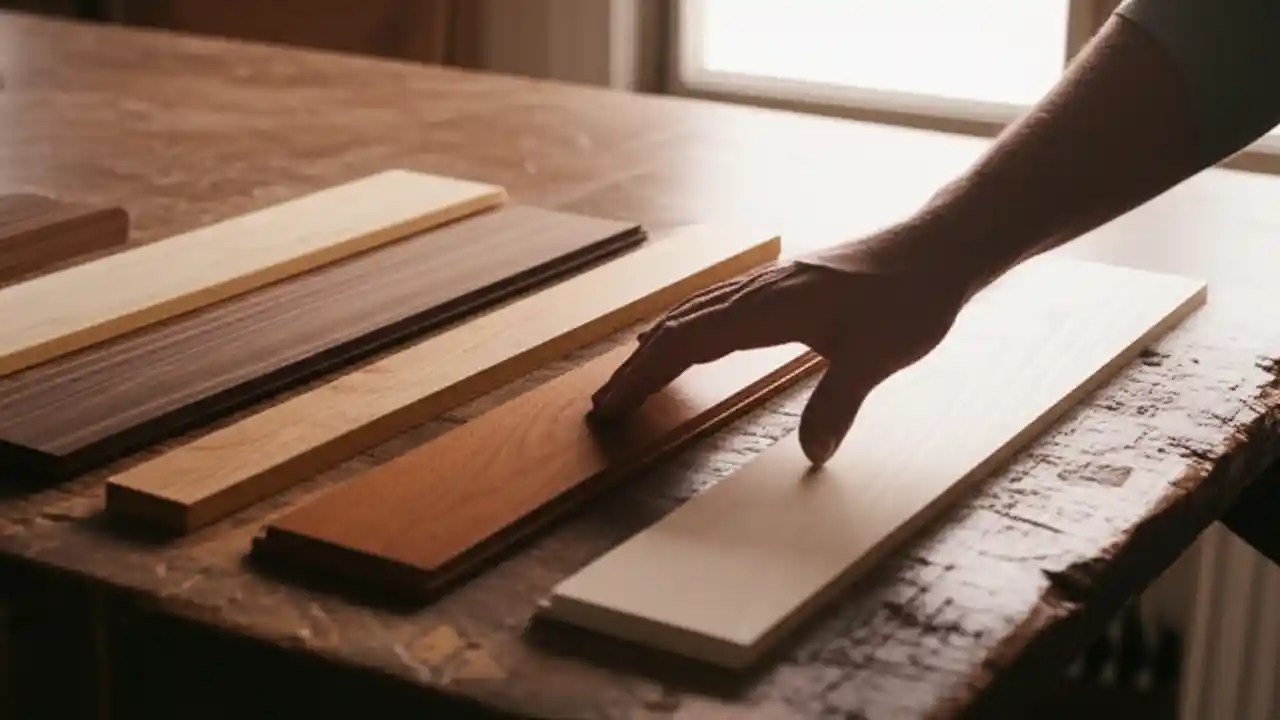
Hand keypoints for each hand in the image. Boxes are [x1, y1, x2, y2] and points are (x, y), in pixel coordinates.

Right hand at [588, 237, 968, 464]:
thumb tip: (812, 455)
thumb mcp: (877, 357)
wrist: (938, 248)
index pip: (686, 343)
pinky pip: (717, 305)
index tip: (613, 404)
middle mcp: (758, 292)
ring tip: (631, 375)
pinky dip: (687, 327)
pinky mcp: (784, 285)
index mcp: (767, 308)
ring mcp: (769, 285)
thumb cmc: (909, 297)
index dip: (645, 375)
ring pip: (694, 312)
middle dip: (637, 367)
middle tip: (604, 404)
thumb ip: (838, 404)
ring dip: (657, 345)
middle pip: (678, 326)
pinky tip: (689, 337)